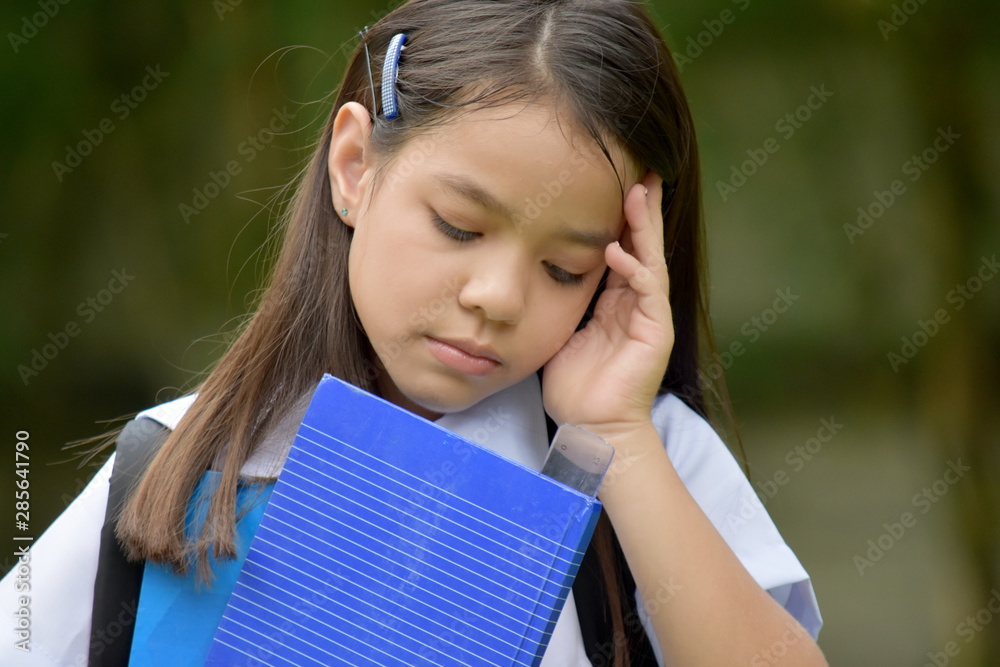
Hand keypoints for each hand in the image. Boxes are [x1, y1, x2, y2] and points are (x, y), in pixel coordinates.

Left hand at [541, 171, 673, 438]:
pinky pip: (648, 291)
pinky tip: (617, 249)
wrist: (594, 427)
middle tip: (639, 169)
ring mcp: (649, 316)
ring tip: (636, 191)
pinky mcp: (656, 332)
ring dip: (644, 225)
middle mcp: (636, 303)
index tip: (609, 182)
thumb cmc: (574, 387)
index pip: (620, 248)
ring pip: (649, 259)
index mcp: (615, 301)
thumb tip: (529, 273)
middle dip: (639, 208)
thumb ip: (557, 302)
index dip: (617, 217)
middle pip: (641, 244)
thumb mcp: (560, 332)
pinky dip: (635, 268)